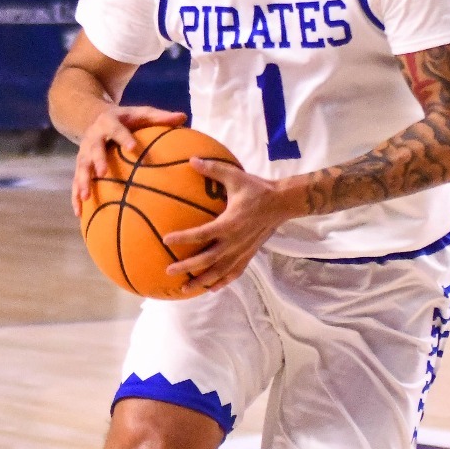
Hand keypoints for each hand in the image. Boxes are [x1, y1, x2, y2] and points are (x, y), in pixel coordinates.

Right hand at [72, 104, 186, 214]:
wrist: (94, 117)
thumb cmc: (126, 119)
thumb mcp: (140, 114)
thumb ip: (160, 117)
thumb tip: (183, 118)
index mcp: (109, 122)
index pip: (117, 130)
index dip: (124, 138)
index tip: (132, 148)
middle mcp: (94, 137)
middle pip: (94, 149)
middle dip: (97, 160)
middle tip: (103, 173)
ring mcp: (84, 152)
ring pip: (82, 167)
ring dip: (82, 182)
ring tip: (86, 197)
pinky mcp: (79, 165)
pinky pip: (76, 181)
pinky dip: (76, 197)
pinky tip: (79, 213)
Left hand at [163, 159, 295, 292]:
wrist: (282, 203)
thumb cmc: (257, 189)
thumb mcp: (235, 176)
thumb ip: (213, 169)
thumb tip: (192, 159)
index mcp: (229, 223)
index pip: (202, 234)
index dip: (184, 238)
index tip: (166, 240)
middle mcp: (235, 242)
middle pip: (207, 260)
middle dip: (187, 267)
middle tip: (169, 271)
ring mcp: (242, 251)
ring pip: (219, 271)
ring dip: (202, 281)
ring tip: (185, 288)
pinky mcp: (249, 254)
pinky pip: (234, 272)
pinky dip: (222, 281)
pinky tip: (211, 288)